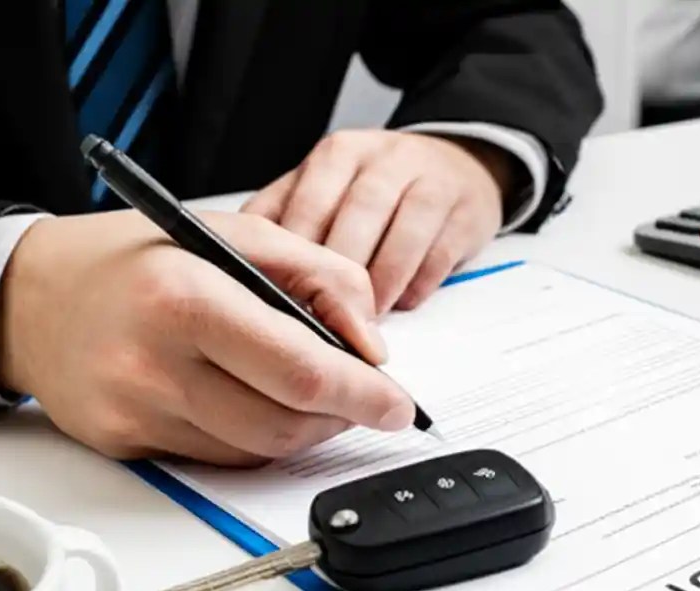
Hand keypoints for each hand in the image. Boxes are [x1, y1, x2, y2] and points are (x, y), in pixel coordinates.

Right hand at [0, 210, 414, 465]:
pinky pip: (216, 460)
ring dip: (303, 431)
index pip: (298, 370)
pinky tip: (255, 402)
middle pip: (283, 426)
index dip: (361, 394)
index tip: (396, 403)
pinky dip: (254, 438)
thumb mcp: (231, 232)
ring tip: (312, 395)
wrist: (24, 296)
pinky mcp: (124, 445)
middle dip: (340, 417)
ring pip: (255, 452)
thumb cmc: (130, 258)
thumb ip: (318, 275)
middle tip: (364, 398)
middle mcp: (153, 365)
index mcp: (184, 299)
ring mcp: (134, 414)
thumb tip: (370, 343)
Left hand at [241, 129, 516, 313]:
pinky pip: (436, 254)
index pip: (305, 206)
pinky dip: (416, 286)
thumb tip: (235, 261)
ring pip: (397, 239)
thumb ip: (286, 215)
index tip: (276, 301)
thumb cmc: (380, 189)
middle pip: (351, 222)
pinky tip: (401, 304)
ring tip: (359, 326)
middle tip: (317, 325)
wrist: (460, 166)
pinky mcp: (464, 212)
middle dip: (333, 280)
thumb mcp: (328, 187)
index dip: (290, 260)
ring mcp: (428, 183)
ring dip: (376, 288)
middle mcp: (382, 161)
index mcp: (337, 155)